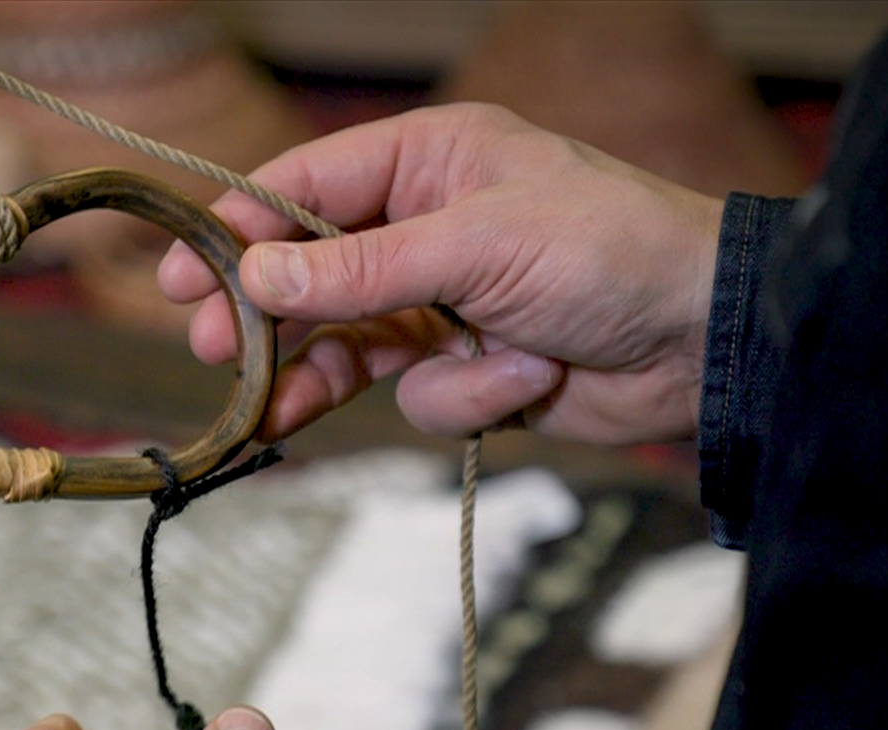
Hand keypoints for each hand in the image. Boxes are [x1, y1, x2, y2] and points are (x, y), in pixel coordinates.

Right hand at [159, 103, 724, 444]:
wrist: (704, 343)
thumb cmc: (608, 252)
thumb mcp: (476, 243)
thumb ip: (360, 266)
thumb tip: (257, 273)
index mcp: (430, 162)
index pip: (306, 186)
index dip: (239, 228)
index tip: (183, 276)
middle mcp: (427, 227)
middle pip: (312, 273)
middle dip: (269, 315)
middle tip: (216, 350)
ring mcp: (445, 303)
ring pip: (348, 345)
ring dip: (326, 376)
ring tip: (276, 410)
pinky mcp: (469, 370)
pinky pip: (420, 396)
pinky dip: (465, 397)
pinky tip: (520, 378)